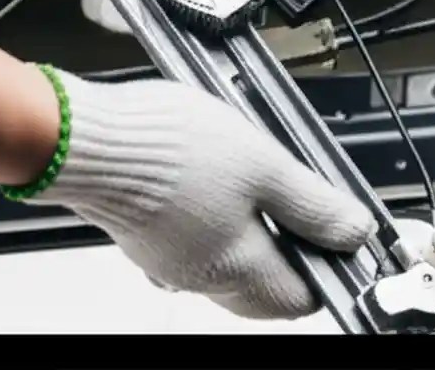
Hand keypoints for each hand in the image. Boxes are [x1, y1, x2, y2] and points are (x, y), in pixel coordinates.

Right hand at [24, 69, 377, 318]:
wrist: (82, 136)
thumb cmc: (165, 150)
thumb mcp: (263, 164)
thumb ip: (312, 203)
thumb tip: (353, 231)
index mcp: (238, 269)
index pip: (302, 297)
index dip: (328, 263)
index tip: (337, 227)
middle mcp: (202, 276)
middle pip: (265, 282)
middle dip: (288, 245)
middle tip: (299, 197)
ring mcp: (169, 258)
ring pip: (227, 257)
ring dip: (249, 224)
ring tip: (256, 173)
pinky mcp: (145, 232)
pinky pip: (194, 234)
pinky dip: (212, 212)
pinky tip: (212, 172)